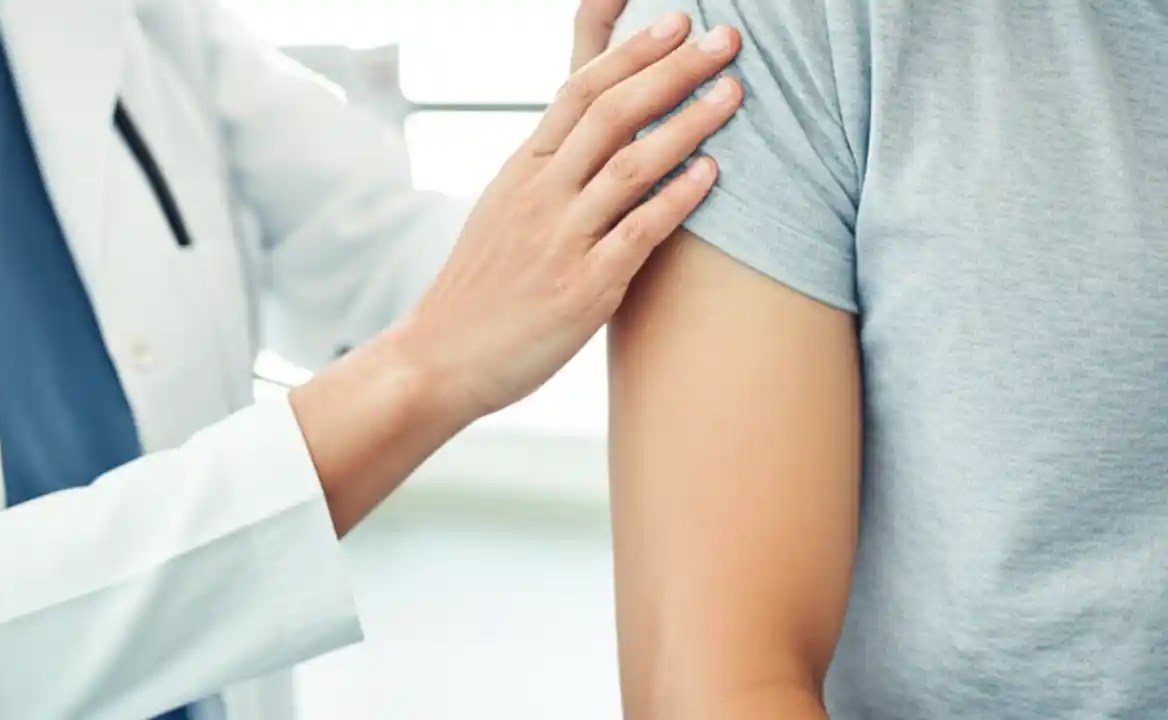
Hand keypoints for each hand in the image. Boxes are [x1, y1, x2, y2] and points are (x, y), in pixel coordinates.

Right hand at [390, 14, 743, 418]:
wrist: (438, 359)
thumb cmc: (479, 290)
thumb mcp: (502, 213)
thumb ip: (547, 173)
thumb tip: (592, 139)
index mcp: (521, 171)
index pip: (579, 91)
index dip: (632, 52)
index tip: (678, 23)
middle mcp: (539, 195)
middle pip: (611, 113)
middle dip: (673, 70)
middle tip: (725, 40)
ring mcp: (560, 240)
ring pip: (630, 165)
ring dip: (687, 124)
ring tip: (733, 93)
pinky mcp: (582, 289)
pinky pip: (637, 233)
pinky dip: (676, 199)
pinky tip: (712, 174)